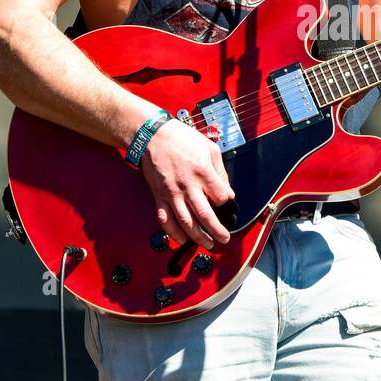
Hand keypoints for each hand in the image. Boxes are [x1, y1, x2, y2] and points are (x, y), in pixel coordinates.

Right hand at [139, 118, 234, 248]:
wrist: (153, 136)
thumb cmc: (182, 139)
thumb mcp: (210, 148)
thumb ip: (220, 171)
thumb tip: (227, 191)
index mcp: (203, 172)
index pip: (220, 197)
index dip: (227, 202)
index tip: (227, 203)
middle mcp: (188, 185)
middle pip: (205, 215)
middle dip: (217, 231)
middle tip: (224, 239)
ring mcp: (172, 193)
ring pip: (186, 222)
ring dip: (198, 237)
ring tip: (208, 244)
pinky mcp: (159, 196)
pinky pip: (165, 220)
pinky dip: (173, 233)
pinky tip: (182, 239)